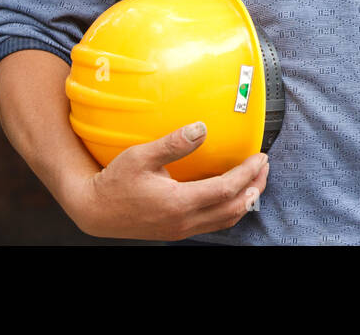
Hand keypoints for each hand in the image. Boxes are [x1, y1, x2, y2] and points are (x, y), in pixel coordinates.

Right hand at [64, 122, 269, 240]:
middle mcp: (184, 221)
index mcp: (178, 203)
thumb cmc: (114, 182)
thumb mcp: (140, 156)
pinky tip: (231, 193)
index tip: (260, 156)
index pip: (226, 189)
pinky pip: (214, 223)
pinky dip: (230, 208)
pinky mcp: (178, 230)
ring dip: (246, 200)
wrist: (95, 212)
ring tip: (255, 179)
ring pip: (226, 220)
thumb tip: (201, 129)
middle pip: (234, 208)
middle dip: (255, 187)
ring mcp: (182, 229)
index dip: (248, 173)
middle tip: (264, 166)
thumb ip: (172, 143)